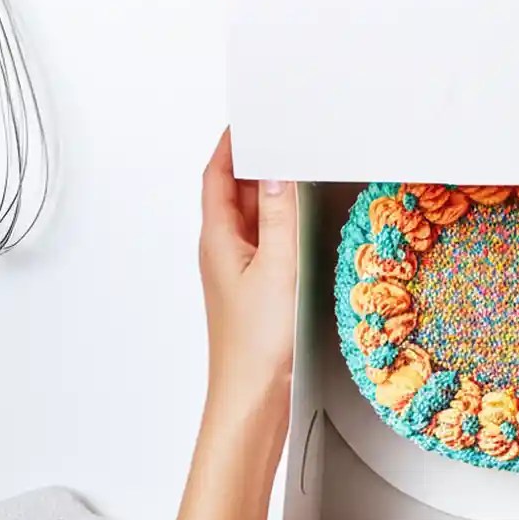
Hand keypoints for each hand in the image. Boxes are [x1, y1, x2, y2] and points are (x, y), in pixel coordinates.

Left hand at [199, 129, 297, 418]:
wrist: (254, 399)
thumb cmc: (257, 345)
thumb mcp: (277, 268)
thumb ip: (278, 216)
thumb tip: (277, 173)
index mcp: (218, 240)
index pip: (217, 176)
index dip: (230, 145)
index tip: (246, 120)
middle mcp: (223, 252)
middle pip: (234, 193)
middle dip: (255, 162)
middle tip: (279, 136)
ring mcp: (239, 272)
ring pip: (252, 218)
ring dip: (270, 192)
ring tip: (296, 169)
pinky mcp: (257, 290)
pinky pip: (266, 242)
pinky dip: (281, 222)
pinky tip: (301, 223)